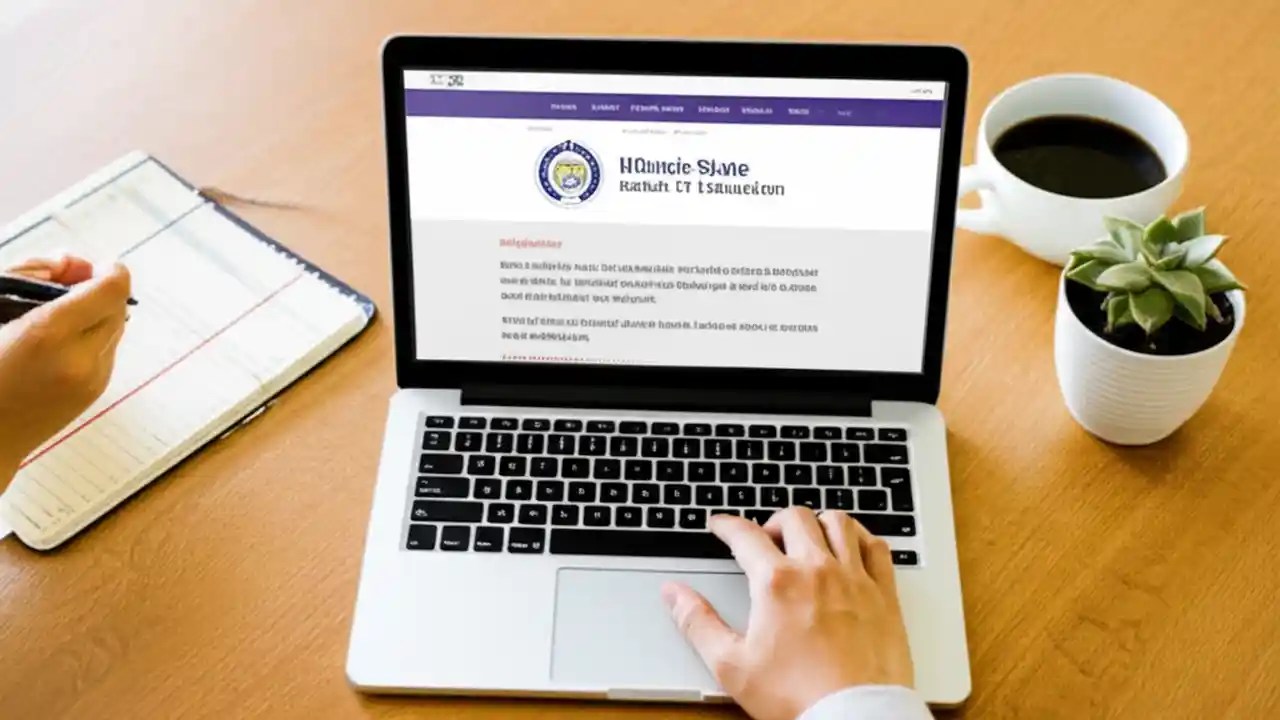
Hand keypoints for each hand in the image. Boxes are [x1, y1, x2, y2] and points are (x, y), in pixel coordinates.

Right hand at [0, 256, 131, 487]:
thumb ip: (31, 275)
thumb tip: (71, 263)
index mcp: (48, 335)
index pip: (112, 289)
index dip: (108, 269)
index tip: (89, 266)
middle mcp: (80, 360)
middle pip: (118, 306)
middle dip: (98, 290)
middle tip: (66, 285)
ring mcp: (92, 381)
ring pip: (116, 328)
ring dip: (96, 313)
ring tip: (57, 315)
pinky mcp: (95, 393)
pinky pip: (106, 351)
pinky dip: (91, 337)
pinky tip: (59, 341)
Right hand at [662, 508, 913, 719]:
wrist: (854, 718)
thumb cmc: (797, 697)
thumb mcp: (731, 665)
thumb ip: (698, 623)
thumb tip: (674, 594)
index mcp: (777, 584)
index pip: (745, 535)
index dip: (727, 525)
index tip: (721, 525)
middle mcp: (817, 570)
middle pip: (794, 518)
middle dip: (773, 521)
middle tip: (765, 538)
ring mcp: (855, 579)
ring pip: (838, 523)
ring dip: (818, 522)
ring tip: (808, 537)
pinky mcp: (884, 595)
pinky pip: (877, 546)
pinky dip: (862, 537)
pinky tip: (853, 546)